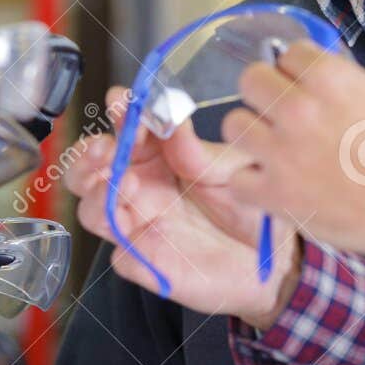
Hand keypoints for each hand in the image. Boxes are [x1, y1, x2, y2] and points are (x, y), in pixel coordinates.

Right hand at [63, 88, 302, 326]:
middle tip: (106, 147)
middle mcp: (141, 189)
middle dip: (87, 155)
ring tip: (124, 181)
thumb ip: (199, 151)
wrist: (276, 257)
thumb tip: (171, 118)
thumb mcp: (233, 170)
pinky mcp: (146, 262)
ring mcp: (139, 225)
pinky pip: (120, 253)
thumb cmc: (252, 207)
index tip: (120, 102)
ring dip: (97, 192)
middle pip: (89, 170)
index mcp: (159, 158)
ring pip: (91, 209)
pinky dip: (120, 237)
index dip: (118, 115)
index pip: (126, 132)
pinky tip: (132, 221)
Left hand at [220, 41, 364, 258]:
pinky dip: (253, 182)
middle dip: (267, 93)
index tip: (304, 84)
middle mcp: (298, 108)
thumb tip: (312, 77)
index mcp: (329, 78)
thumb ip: (342, 81)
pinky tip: (275, 183)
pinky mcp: (275, 194)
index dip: (297, 70)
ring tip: (276, 148)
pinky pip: (238, 177)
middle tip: (283, 113)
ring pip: (234, 124)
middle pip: (250, 79)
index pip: (286, 53)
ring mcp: (282, 152)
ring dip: (253, 134)